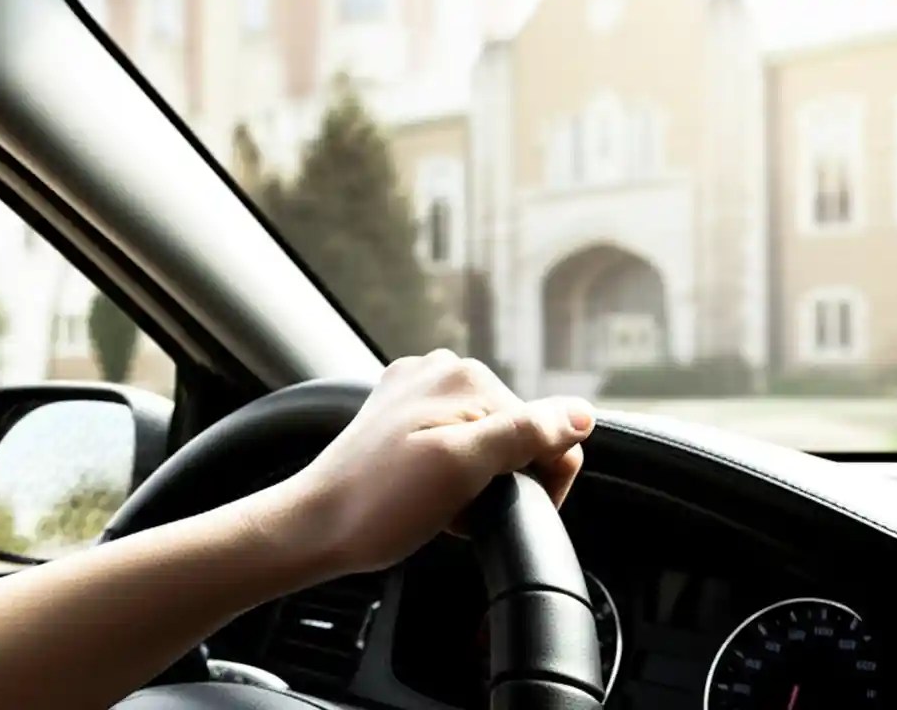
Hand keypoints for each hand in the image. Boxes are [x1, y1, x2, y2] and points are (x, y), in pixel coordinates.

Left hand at [267, 349, 595, 576]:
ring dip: (479, 479)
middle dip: (503, 479)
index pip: (548, 430)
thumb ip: (525, 435)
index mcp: (467, 376)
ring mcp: (419, 390)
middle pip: (519, 433)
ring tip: (440, 503)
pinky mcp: (400, 413)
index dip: (538, 481)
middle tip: (459, 508)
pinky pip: (455, 441)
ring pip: (488, 441)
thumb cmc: (379, 506)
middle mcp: (444, 370)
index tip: (498, 508)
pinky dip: (454, 472)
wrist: (314, 527)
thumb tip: (582, 414)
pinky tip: (427, 492)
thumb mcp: (462, 471)